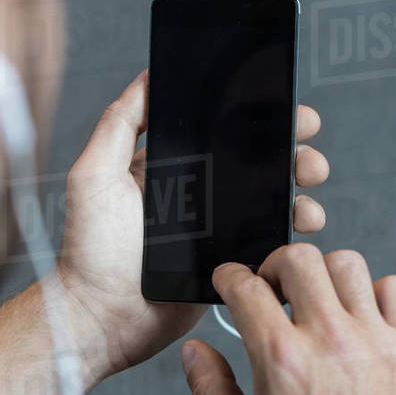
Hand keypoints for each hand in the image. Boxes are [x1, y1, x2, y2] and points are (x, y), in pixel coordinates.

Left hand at [56, 70, 330, 378]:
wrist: (100, 318)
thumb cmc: (88, 250)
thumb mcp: (93, 175)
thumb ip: (117, 125)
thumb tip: (147, 76)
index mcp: (170, 167)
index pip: (221, 129)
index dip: (257, 114)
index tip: (284, 102)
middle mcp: (197, 194)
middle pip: (257, 162)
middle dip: (291, 149)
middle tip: (307, 151)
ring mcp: (216, 230)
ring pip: (272, 201)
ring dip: (299, 189)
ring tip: (307, 189)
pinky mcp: (229, 265)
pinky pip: (270, 244)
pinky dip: (292, 234)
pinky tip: (300, 228)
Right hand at [180, 246, 395, 394]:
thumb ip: (211, 394)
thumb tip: (195, 353)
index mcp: (280, 361)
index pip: (246, 286)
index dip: (229, 276)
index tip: (229, 281)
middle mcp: (330, 340)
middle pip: (299, 259)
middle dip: (276, 266)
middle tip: (273, 290)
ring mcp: (377, 341)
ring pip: (350, 264)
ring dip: (326, 276)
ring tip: (319, 303)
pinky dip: (377, 293)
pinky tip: (364, 320)